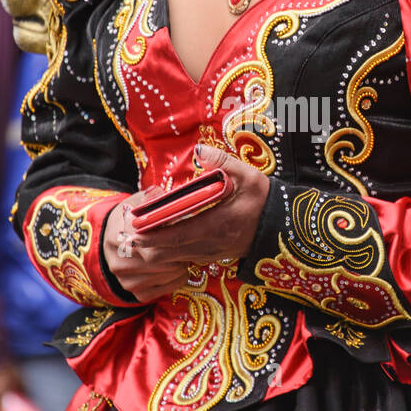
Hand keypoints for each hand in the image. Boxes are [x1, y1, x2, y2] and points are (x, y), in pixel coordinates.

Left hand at [102, 143, 269, 303]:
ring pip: (175, 259)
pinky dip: (170, 254)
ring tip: (140, 239)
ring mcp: (212, 253)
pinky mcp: (213, 256)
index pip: (177, 233)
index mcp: (217, 224)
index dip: (154, 234)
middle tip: (129, 236)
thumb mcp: (247, 176)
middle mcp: (211, 243)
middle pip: (170, 253)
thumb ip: (221, 162)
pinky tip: (161, 243)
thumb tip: (199, 151)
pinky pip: (185, 260)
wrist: (281, 225)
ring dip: (156, 251)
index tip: (135, 229)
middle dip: (147, 246)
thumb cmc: (263, 199)